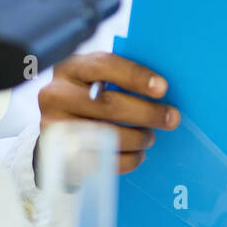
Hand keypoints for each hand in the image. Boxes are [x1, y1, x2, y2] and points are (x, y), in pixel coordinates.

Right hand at [36, 51, 178, 173]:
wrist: (61, 130)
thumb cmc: (91, 98)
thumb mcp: (100, 80)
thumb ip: (124, 79)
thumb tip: (163, 89)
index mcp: (71, 68)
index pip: (104, 66)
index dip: (136, 77)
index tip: (163, 88)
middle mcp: (56, 94)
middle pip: (109, 104)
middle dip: (147, 113)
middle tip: (171, 118)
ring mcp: (54, 125)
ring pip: (107, 135)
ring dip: (138, 138)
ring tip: (149, 137)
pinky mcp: (60, 155)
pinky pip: (102, 161)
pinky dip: (128, 159)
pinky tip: (137, 153)